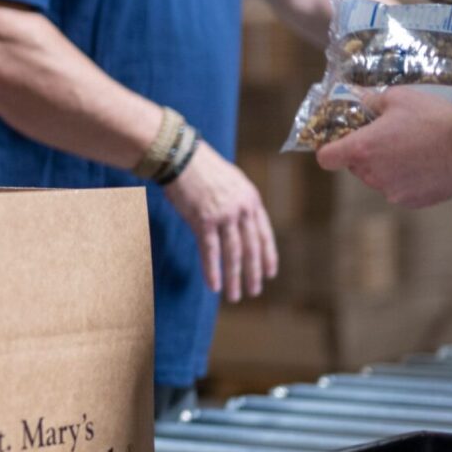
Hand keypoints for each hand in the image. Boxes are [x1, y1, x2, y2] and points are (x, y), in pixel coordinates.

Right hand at [163, 141, 277, 302]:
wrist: (181, 155)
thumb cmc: (202, 167)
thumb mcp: (231, 180)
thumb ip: (238, 201)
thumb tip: (240, 220)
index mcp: (251, 199)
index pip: (264, 234)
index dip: (268, 256)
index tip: (270, 273)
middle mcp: (242, 209)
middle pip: (251, 248)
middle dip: (253, 273)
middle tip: (253, 292)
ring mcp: (224, 215)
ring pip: (233, 254)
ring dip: (234, 278)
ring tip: (234, 296)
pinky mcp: (203, 220)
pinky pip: (210, 251)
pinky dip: (212, 270)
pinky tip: (214, 286)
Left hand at [315, 88, 451, 207]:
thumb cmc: (433, 117)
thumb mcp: (398, 98)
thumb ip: (372, 101)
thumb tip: (358, 96)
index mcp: (362, 149)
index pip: (326, 158)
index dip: (331, 149)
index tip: (340, 143)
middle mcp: (372, 174)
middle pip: (356, 167)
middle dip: (365, 155)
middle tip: (387, 139)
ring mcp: (392, 191)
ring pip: (379, 179)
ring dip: (387, 168)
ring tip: (412, 150)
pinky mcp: (412, 202)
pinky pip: (400, 190)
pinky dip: (407, 181)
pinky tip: (425, 165)